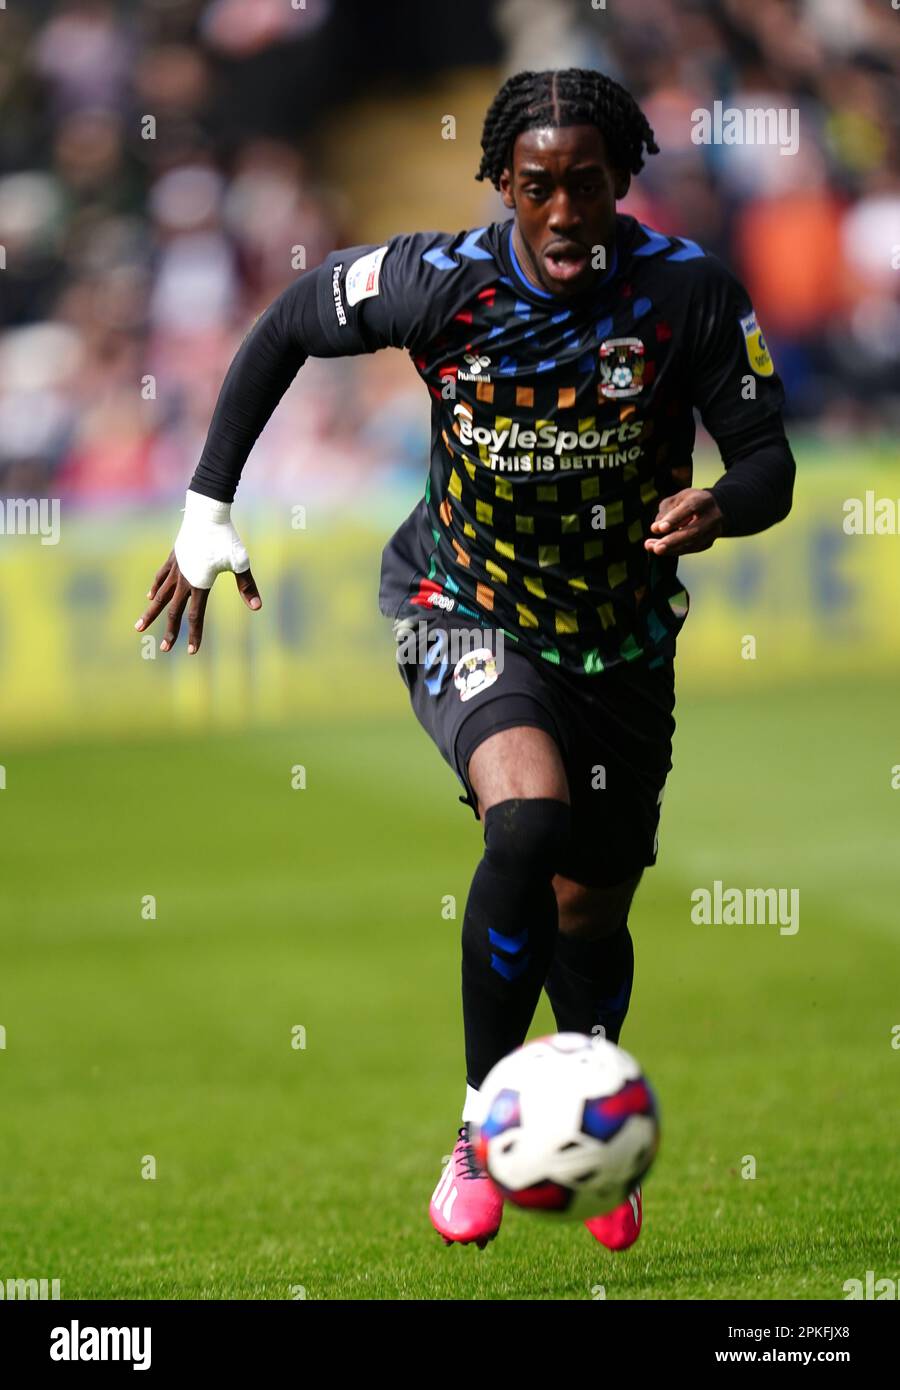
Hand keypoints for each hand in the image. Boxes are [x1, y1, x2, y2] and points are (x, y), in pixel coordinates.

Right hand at [134, 491, 260, 653]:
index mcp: (200, 583)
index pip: (196, 615)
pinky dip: (156, 587)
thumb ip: (247, 585)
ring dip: (151, 612)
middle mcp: (184, 579)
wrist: (206, 512)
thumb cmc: (226, 537)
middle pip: (175, 611)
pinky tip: (151, 595)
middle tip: (165, 649)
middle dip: (170, 632)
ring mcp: (176, 568)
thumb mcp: (240, 561)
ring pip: (160, 596)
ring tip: (139, 627)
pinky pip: (161, 577)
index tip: (191, 651)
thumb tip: (257, 607)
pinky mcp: (173, 557)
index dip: (195, 634)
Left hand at [644, 488, 722, 556]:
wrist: (714, 508)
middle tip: (656, 548)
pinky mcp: (709, 542)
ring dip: (671, 549)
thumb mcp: (677, 499)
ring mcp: (713, 531)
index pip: (689, 509)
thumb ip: (665, 511)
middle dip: (673, 541)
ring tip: (654, 549)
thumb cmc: (690, 501)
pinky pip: (691, 549)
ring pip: (692, 544)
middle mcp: (712, 516)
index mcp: (703, 500)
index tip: (659, 528)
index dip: (674, 519)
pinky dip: (676, 551)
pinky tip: (663, 550)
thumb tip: (656, 529)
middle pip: (693, 531)